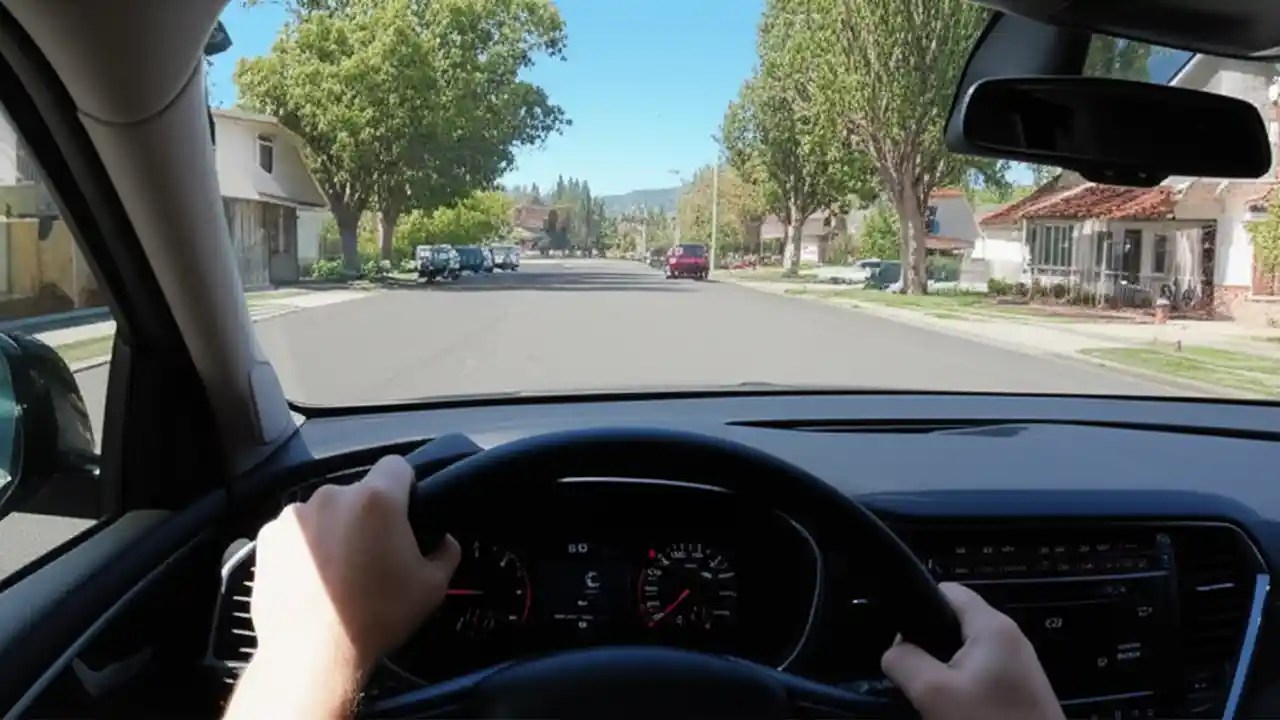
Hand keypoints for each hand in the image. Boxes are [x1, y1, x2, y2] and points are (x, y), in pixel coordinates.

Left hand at [226, 456, 459, 719]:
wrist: (313, 653)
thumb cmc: (377, 616)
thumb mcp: (432, 587)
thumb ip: (446, 551)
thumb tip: (444, 540)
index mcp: (377, 499)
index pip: (397, 465)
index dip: (406, 486)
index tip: (405, 514)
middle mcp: (332, 496)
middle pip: (359, 493)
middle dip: (368, 516)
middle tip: (373, 555)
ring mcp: (294, 515)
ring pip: (325, 512)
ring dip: (334, 529)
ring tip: (337, 571)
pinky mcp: (267, 537)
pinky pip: (295, 532)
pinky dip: (303, 547)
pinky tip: (309, 578)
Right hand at [881, 583, 1064, 719]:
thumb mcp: (932, 693)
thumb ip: (903, 661)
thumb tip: (896, 650)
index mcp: (993, 626)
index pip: (947, 591)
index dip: (918, 607)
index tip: (901, 641)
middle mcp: (1010, 638)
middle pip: (954, 623)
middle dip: (928, 646)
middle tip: (913, 677)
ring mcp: (1018, 666)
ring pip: (964, 653)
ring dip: (942, 672)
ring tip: (932, 698)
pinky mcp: (1019, 691)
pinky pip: (979, 675)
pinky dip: (961, 688)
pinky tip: (954, 712)